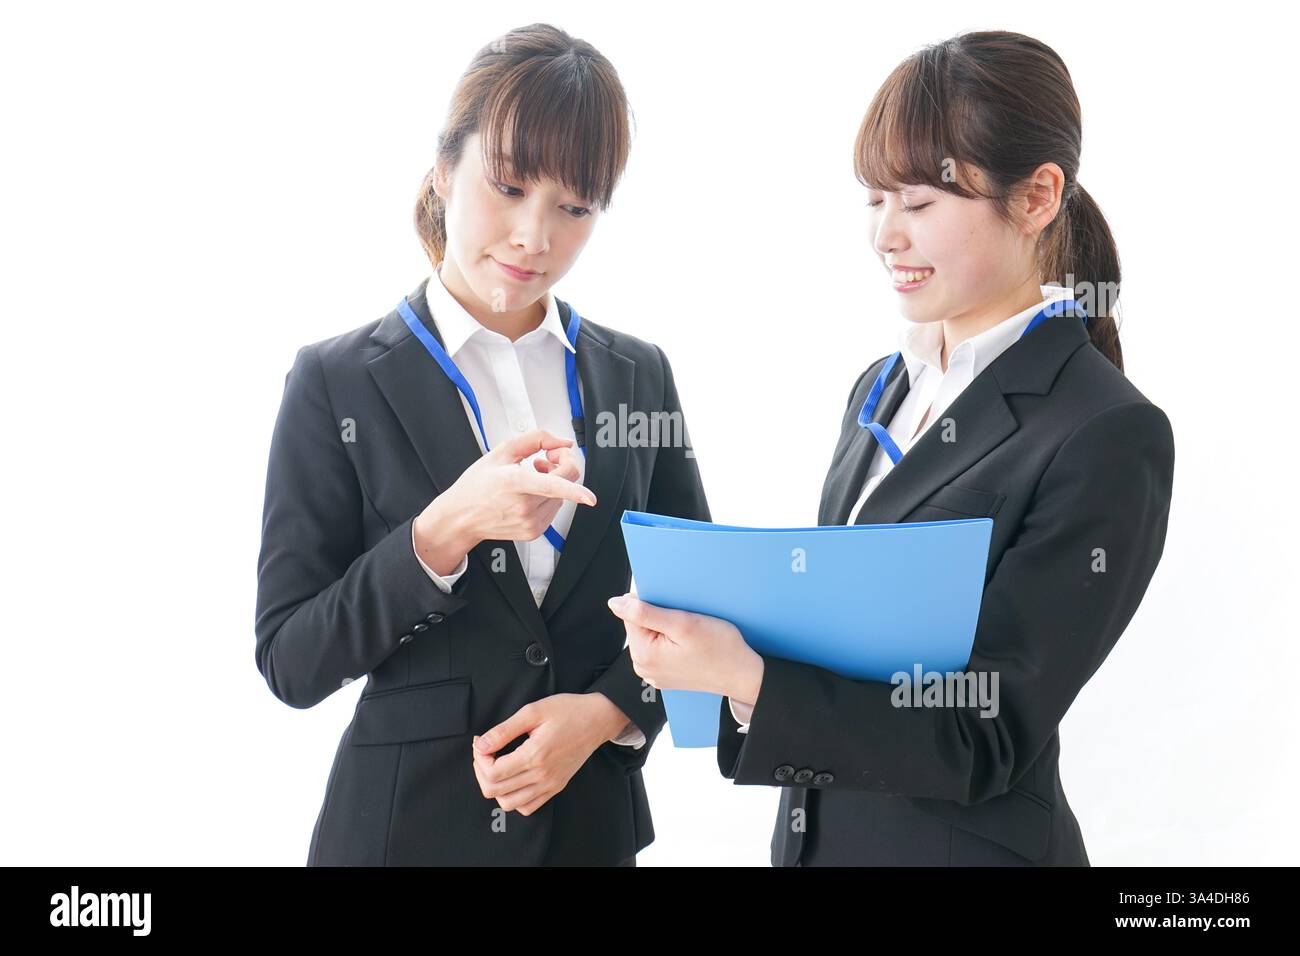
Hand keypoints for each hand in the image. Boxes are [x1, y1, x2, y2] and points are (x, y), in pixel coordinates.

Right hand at [414, 429, 595, 573]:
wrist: (462, 516)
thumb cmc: (477, 485)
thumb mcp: (501, 452)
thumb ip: (535, 439)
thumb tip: (562, 442)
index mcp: (515, 483)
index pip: (552, 487)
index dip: (575, 491)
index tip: (590, 497)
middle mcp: (524, 506)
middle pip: (565, 484)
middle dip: (562, 465)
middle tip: (546, 458)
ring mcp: (530, 522)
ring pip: (562, 497)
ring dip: (556, 483)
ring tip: (534, 475)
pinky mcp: (534, 531)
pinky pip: (554, 509)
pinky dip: (549, 497)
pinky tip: (532, 492)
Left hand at [470, 692, 626, 815]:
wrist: (598, 719)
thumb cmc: (568, 710)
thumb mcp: (532, 711)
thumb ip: (504, 730)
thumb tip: (481, 744)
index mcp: (535, 755)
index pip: (493, 772)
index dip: (479, 758)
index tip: (481, 742)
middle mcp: (542, 776)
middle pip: (495, 791)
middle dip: (481, 771)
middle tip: (485, 752)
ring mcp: (550, 785)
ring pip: (509, 803)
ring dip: (495, 787)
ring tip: (497, 766)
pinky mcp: (556, 787)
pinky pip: (527, 807)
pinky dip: (513, 798)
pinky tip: (513, 778)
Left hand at [606, 589, 764, 703]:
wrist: (742, 674)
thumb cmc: (719, 648)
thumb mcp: (682, 624)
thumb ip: (644, 613)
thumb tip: (614, 603)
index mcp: (643, 655)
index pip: (632, 614)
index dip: (654, 604)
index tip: (676, 610)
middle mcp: (643, 668)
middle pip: (641, 626)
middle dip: (661, 617)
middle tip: (687, 623)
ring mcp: (654, 674)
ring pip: (652, 636)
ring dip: (668, 628)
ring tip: (691, 634)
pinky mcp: (666, 674)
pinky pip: (661, 648)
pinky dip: (673, 640)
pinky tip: (691, 644)